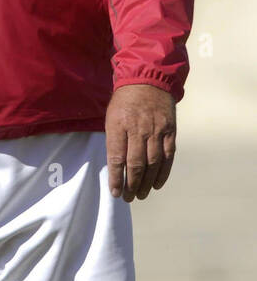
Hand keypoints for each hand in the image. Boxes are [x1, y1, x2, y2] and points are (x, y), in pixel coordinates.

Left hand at [105, 83, 175, 201]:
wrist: (149, 82)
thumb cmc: (124, 101)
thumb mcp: (111, 116)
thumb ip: (114, 139)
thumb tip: (115, 165)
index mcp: (119, 125)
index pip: (116, 157)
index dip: (116, 177)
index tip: (115, 192)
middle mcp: (138, 129)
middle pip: (135, 163)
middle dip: (131, 184)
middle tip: (128, 198)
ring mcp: (156, 131)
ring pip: (152, 163)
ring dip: (146, 183)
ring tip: (140, 195)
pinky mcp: (170, 133)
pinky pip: (167, 157)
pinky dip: (162, 173)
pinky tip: (156, 185)